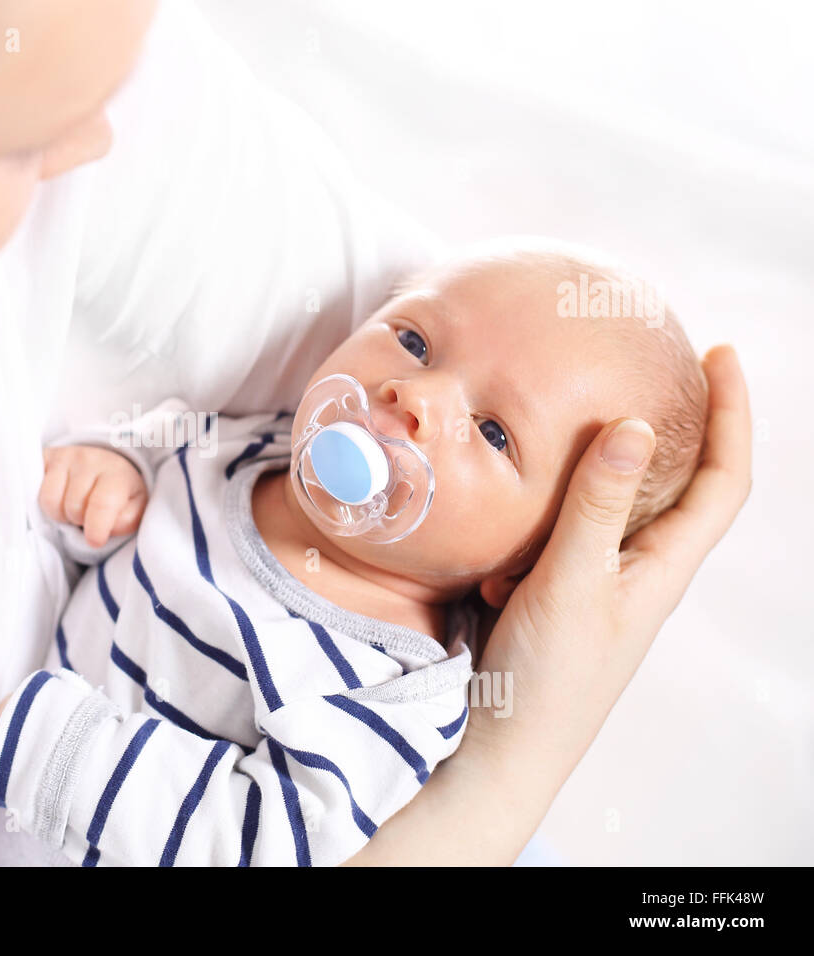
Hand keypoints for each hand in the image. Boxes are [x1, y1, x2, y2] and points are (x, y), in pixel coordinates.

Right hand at [39, 444, 147, 547]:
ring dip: (61, 514)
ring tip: (74, 508)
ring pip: (50, 501)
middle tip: (88, 516)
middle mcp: (90, 460)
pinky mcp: (46, 457)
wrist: (107, 464)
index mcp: (117, 474)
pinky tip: (59, 499)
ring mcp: (65, 456)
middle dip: (80, 520)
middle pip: (73, 507)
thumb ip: (127, 521)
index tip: (95, 541)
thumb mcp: (134, 508)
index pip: (103, 503)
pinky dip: (45, 504)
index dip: (97, 529)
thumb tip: (106, 528)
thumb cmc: (120, 493)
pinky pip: (34, 491)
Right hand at [346, 345, 750, 864]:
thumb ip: (597, 507)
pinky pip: (560, 528)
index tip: (719, 355)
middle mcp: (639, 569)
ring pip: (612, 503)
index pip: (722, 481)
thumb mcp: (572, 584)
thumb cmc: (550, 678)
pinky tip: (509, 503)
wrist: (505, 747)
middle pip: (678, 484)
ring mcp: (596, 579)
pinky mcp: (553, 588)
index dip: (732, 415)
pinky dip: (542, 505)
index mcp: (662, 567)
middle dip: (674, 423)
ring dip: (595, 463)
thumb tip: (635, 427)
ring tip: (565, 424)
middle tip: (648, 367)